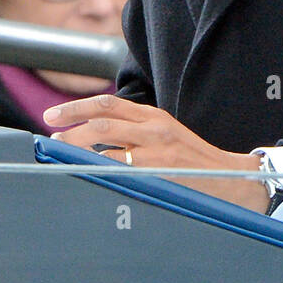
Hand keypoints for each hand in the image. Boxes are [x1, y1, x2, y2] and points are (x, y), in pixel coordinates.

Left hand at [42, 93, 270, 212]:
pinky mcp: (160, 169)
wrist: (233, 179)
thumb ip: (137, 134)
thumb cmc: (196, 162)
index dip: (77, 107)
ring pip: (106, 142)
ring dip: (78, 148)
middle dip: (70, 125)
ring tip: (60, 154)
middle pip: (102, 120)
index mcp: (154, 116)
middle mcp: (154, 127)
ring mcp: (157, 148)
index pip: (108, 104)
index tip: (53, 115)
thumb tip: (97, 141)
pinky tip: (86, 172)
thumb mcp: (168, 136)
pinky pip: (121, 167)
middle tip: (49, 133)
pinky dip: (100, 168)